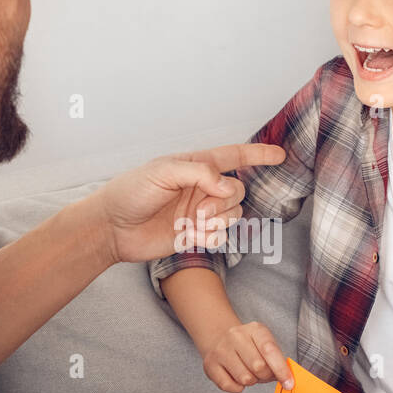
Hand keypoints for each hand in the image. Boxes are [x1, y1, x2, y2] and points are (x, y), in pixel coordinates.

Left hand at [90, 143, 285, 263]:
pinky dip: (211, 237)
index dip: (258, 155)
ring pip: (233, 214)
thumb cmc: (131, 192)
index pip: (234, 156)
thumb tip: (227, 185)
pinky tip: (190, 237)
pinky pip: (221, 236)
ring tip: (193, 224)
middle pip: (237, 190)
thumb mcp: (162, 172)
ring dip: (218, 221)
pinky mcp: (196, 234)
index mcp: (195, 166)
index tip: (279, 155)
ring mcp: (200, 212)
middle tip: (200, 210)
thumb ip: (200, 173)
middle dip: (224, 202)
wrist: (113, 228)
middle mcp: (202, 188)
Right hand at [202, 321, 292, 392]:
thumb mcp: (264, 344)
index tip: (289, 384)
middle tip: (263, 374)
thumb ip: (277, 360)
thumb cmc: (248, 345)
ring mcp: (221, 350)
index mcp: (254, 329)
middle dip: (265, 376)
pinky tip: (236, 376)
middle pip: (259, 367)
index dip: (281, 370)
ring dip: (251, 381)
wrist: (219, 338)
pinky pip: (230, 386)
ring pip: (245, 379)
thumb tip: (287, 380)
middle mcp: (235, 336)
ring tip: (248, 372)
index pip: (270, 350)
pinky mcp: (210, 365)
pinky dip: (237, 387)